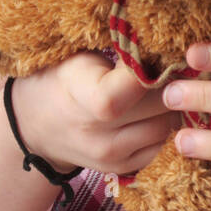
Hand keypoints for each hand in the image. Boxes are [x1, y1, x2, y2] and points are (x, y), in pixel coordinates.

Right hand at [10, 51, 183, 178]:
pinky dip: (165, 127)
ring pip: (169, 127)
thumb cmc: (62, 77)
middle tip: (173, 66)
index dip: (154, 65)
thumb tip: (166, 41)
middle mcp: (101, 134)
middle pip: (163, 106)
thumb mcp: (82, 56)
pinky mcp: (123, 168)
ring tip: (165, 87)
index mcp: (87, 96)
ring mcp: (112, 157)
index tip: (158, 52)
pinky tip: (155, 110)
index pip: (137, 83)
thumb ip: (123, 52)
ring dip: (174, 107)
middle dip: (174, 83)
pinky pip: (163, 146)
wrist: (35, 123)